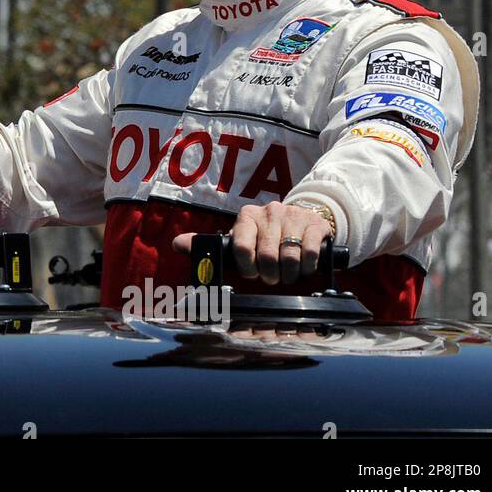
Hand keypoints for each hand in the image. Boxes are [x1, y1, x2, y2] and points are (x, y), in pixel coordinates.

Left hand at [171, 201, 332, 285]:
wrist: (303, 217)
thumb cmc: (265, 234)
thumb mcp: (238, 238)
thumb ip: (208, 243)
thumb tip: (176, 244)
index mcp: (246, 217)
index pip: (241, 246)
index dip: (247, 267)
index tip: (252, 274)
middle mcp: (269, 212)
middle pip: (267, 255)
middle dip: (269, 274)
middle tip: (271, 278)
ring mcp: (293, 217)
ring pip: (289, 256)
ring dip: (288, 274)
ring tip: (286, 275)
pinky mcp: (314, 225)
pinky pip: (309, 252)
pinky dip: (306, 267)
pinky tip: (303, 268)